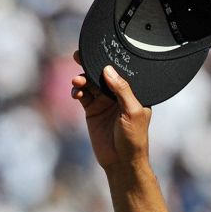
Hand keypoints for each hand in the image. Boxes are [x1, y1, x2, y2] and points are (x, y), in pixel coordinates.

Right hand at [70, 53, 151, 171]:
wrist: (121, 161)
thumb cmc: (134, 138)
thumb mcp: (132, 112)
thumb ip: (122, 90)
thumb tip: (108, 69)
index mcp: (133, 93)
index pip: (120, 72)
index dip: (108, 61)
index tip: (96, 50)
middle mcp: (118, 94)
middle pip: (102, 74)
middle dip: (90, 64)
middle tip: (78, 55)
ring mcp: (104, 101)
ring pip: (90, 82)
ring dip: (82, 78)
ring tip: (78, 82)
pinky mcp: (92, 110)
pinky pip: (82, 94)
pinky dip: (77, 90)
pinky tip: (76, 92)